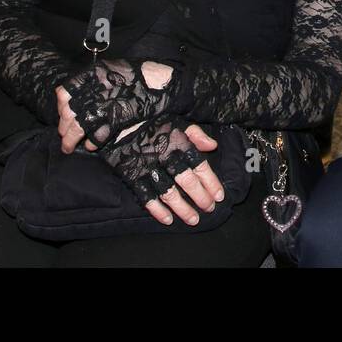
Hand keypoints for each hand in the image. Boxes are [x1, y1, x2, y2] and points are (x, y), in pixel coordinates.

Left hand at [56, 58, 180, 151]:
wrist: (165, 82)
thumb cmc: (140, 75)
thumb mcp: (114, 70)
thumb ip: (95, 81)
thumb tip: (74, 96)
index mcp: (95, 74)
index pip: (65, 91)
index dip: (61, 105)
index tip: (62, 113)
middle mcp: (98, 88)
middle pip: (70, 111)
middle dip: (63, 127)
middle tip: (63, 136)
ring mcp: (109, 103)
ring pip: (80, 125)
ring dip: (71, 139)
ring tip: (69, 147)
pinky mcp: (120, 117)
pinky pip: (99, 134)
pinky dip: (92, 142)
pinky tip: (90, 145)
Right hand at [100, 118, 225, 225]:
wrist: (122, 123)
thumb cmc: (154, 123)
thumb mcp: (178, 121)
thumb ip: (196, 134)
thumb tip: (213, 146)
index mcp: (179, 144)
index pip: (200, 166)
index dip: (211, 182)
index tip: (220, 195)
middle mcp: (166, 157)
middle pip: (187, 182)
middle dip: (201, 198)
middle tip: (209, 209)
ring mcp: (149, 169)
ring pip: (169, 193)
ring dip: (182, 209)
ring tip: (193, 219)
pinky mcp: (134, 177)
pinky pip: (146, 197)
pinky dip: (157, 210)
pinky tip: (167, 219)